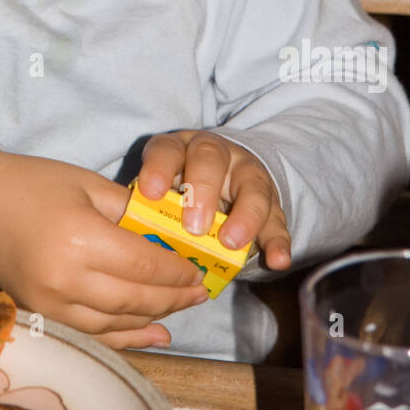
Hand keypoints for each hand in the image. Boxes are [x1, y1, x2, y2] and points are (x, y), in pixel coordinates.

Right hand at [0, 150, 209, 350]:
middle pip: (134, 299)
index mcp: (80, 238)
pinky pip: (94, 334)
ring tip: (181, 307)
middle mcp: (66, 278)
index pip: (142, 266)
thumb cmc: (33, 186)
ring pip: (117, 322)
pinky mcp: (43, 315)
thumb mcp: (87, 184)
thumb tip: (170, 233)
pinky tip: (154, 334)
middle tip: (199, 292)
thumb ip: (129, 210)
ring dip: (154, 318)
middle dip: (173, 298)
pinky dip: (127, 337)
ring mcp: (52, 303)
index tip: (198, 270)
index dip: (176, 272)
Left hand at [137, 130, 291, 271]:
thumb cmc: (178, 196)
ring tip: (231, 243)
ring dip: (244, 216)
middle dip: (202, 191)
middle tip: (194, 227)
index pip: (167, 149)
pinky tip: (277, 260)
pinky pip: (278, 219)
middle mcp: (214, 154)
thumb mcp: (162, 194)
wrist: (223, 187)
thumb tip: (131, 242)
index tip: (151, 193)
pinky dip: (278, 241)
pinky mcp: (271, 203)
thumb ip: (150, 210)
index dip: (158, 169)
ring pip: (252, 186)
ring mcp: (246, 175)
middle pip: (210, 159)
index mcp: (179, 150)